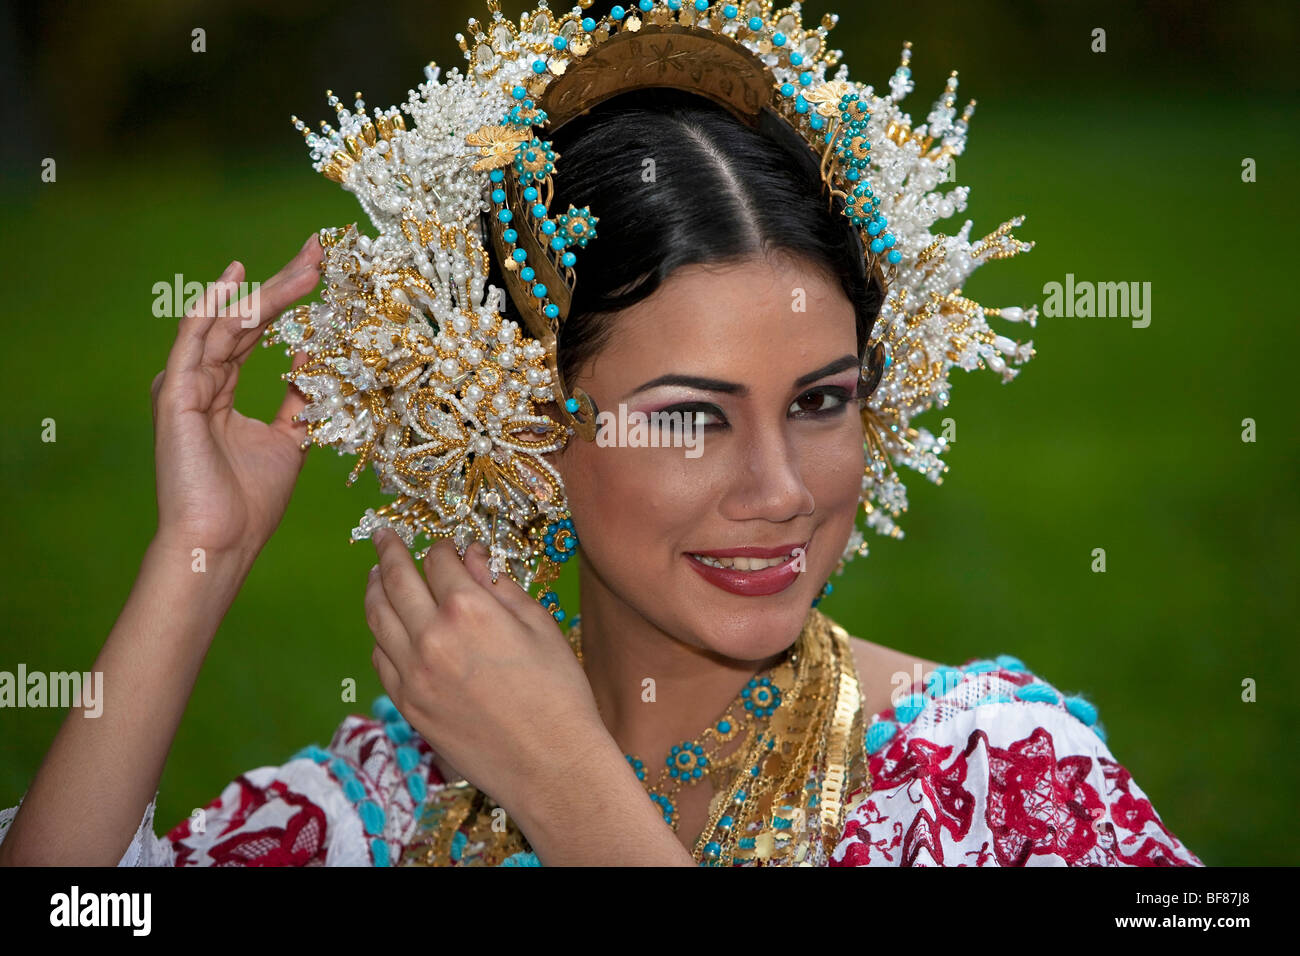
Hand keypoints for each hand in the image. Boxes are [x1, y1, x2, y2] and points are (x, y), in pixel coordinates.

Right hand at [150, 235, 323, 558]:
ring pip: (226, 322)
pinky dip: (213, 307)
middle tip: (321, 251)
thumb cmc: (250, 502)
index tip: (324, 269)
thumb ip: (298, 398)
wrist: (221, 541)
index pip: (254, 330)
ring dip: (265, 291)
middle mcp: (198, 381)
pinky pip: (195, 340)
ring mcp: (183, 385)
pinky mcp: (175, 394)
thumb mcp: (289, 440)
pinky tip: (236, 281)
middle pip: (243, 318)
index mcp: (218, 391)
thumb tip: (312, 357)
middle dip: (284, 283)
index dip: (288, 298)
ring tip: (306, 266)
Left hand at [364, 530, 607, 817]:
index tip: (448, 547)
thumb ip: (500, 586)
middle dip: (388, 551)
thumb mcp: (539, 626)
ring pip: (377, 618)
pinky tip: (387, 628)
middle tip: (383, 535)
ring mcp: (413, 673)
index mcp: (468, 608)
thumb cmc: (558, 693)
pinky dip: (380, 635)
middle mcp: (431, 636)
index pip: (438, 559)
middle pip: (395, 579)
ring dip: (373, 589)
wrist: (551, 765)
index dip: (443, 547)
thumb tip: (473, 559)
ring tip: (374, 576)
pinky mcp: (408, 705)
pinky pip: (380, 659)